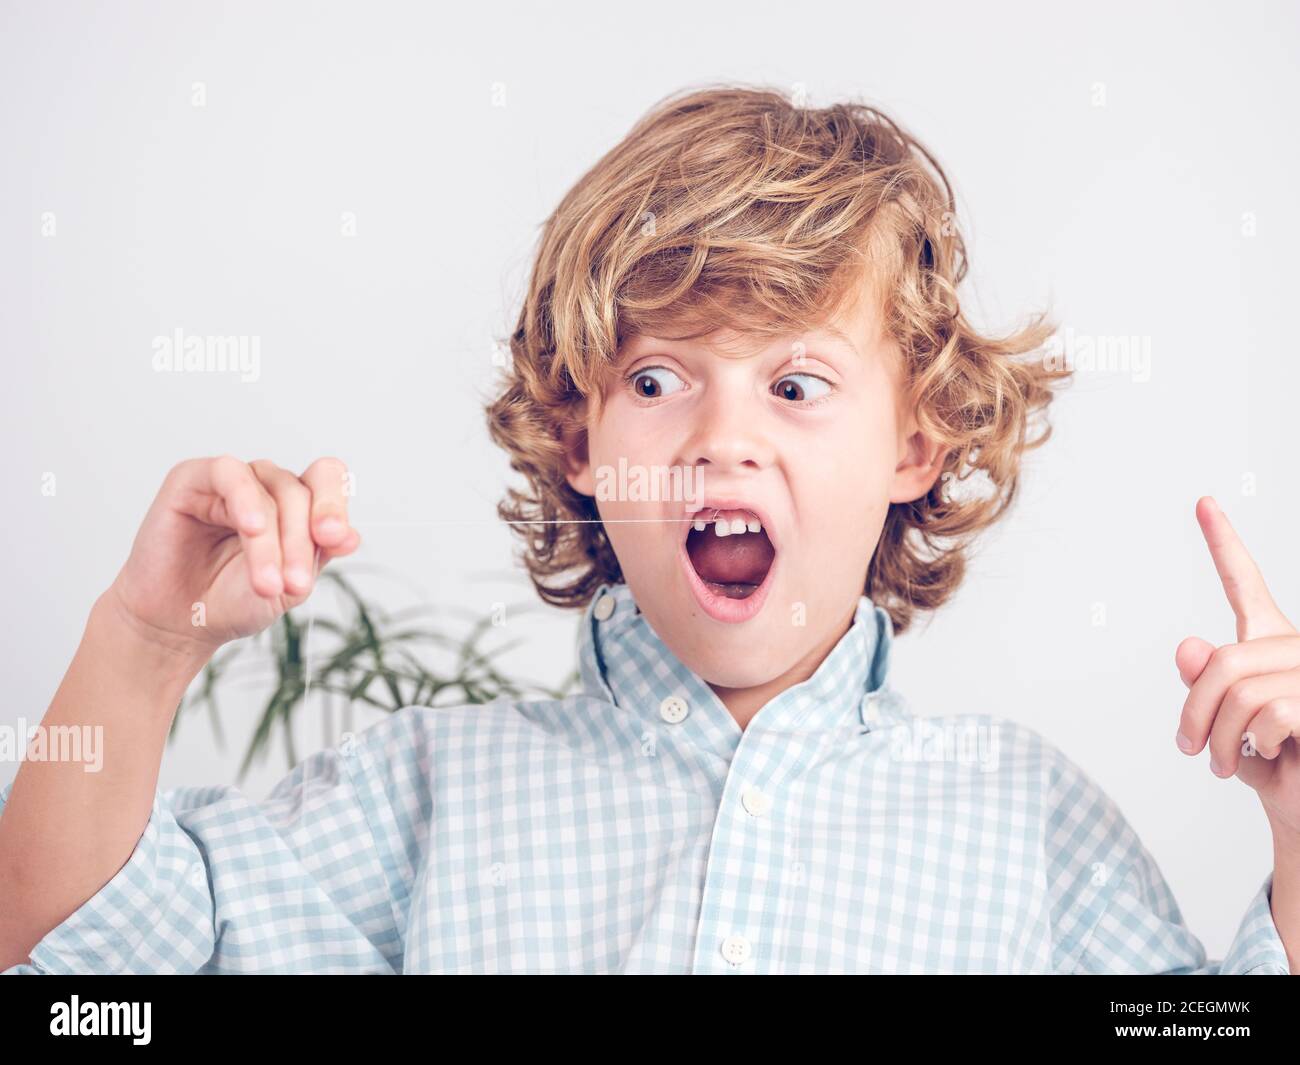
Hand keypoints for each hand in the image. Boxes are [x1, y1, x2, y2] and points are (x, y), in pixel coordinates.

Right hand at [106, 455, 360, 661]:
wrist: (179, 624)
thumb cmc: (232, 601)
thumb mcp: (289, 586)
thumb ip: (318, 555)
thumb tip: (352, 536)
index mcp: (297, 507)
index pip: (327, 481)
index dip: (334, 505)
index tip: (334, 540)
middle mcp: (267, 488)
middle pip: (301, 491)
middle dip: (302, 542)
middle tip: (295, 584)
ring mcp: (232, 481)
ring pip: (269, 489)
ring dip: (274, 538)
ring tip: (267, 582)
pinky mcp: (193, 479)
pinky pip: (228, 473)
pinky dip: (245, 499)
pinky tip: (250, 528)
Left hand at [1175, 497, 1299, 842]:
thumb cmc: (1275, 769)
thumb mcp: (1225, 727)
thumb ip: (1204, 687)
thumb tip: (1187, 647)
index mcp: (1271, 644)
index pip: (1246, 585)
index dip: (1224, 544)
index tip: (1203, 503)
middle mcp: (1297, 648)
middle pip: (1220, 663)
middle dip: (1195, 712)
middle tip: (1190, 749)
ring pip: (1238, 693)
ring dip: (1221, 739)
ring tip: (1228, 763)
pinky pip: (1268, 717)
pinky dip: (1256, 748)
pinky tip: (1272, 758)